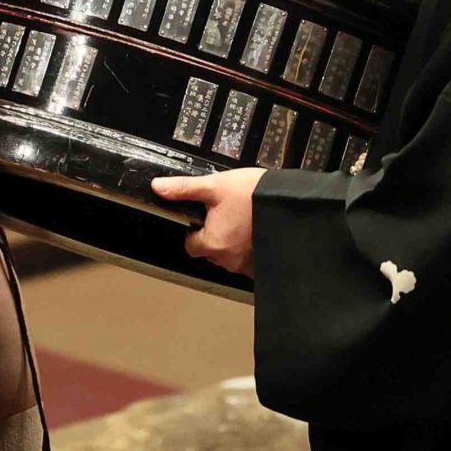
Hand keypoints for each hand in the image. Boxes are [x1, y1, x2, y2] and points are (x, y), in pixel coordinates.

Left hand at [151, 168, 265, 274]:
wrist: (291, 201)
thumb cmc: (255, 194)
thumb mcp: (215, 185)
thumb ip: (184, 189)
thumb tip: (159, 187)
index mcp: (213, 242)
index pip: (191, 245)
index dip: (194, 231)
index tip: (203, 219)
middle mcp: (229, 258)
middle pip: (211, 252)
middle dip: (215, 236)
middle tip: (227, 214)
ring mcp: (248, 264)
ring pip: (230, 257)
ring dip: (233, 243)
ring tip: (243, 220)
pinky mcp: (263, 265)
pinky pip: (250, 262)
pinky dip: (250, 250)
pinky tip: (255, 232)